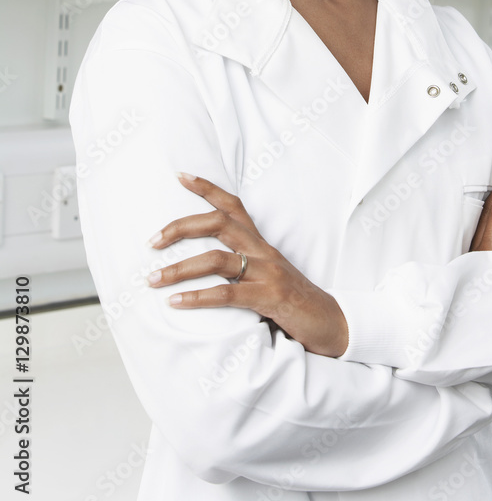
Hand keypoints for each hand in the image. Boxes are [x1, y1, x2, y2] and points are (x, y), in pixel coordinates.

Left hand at [145, 172, 348, 358]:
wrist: (332, 325)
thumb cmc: (295, 304)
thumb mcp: (268, 278)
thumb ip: (243, 269)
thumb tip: (205, 270)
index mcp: (262, 244)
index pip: (233, 206)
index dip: (207, 188)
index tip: (179, 175)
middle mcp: (264, 251)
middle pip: (218, 223)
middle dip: (180, 228)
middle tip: (151, 241)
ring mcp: (268, 273)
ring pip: (217, 259)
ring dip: (179, 269)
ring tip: (152, 279)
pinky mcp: (270, 297)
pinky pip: (227, 293)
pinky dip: (198, 297)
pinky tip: (176, 302)